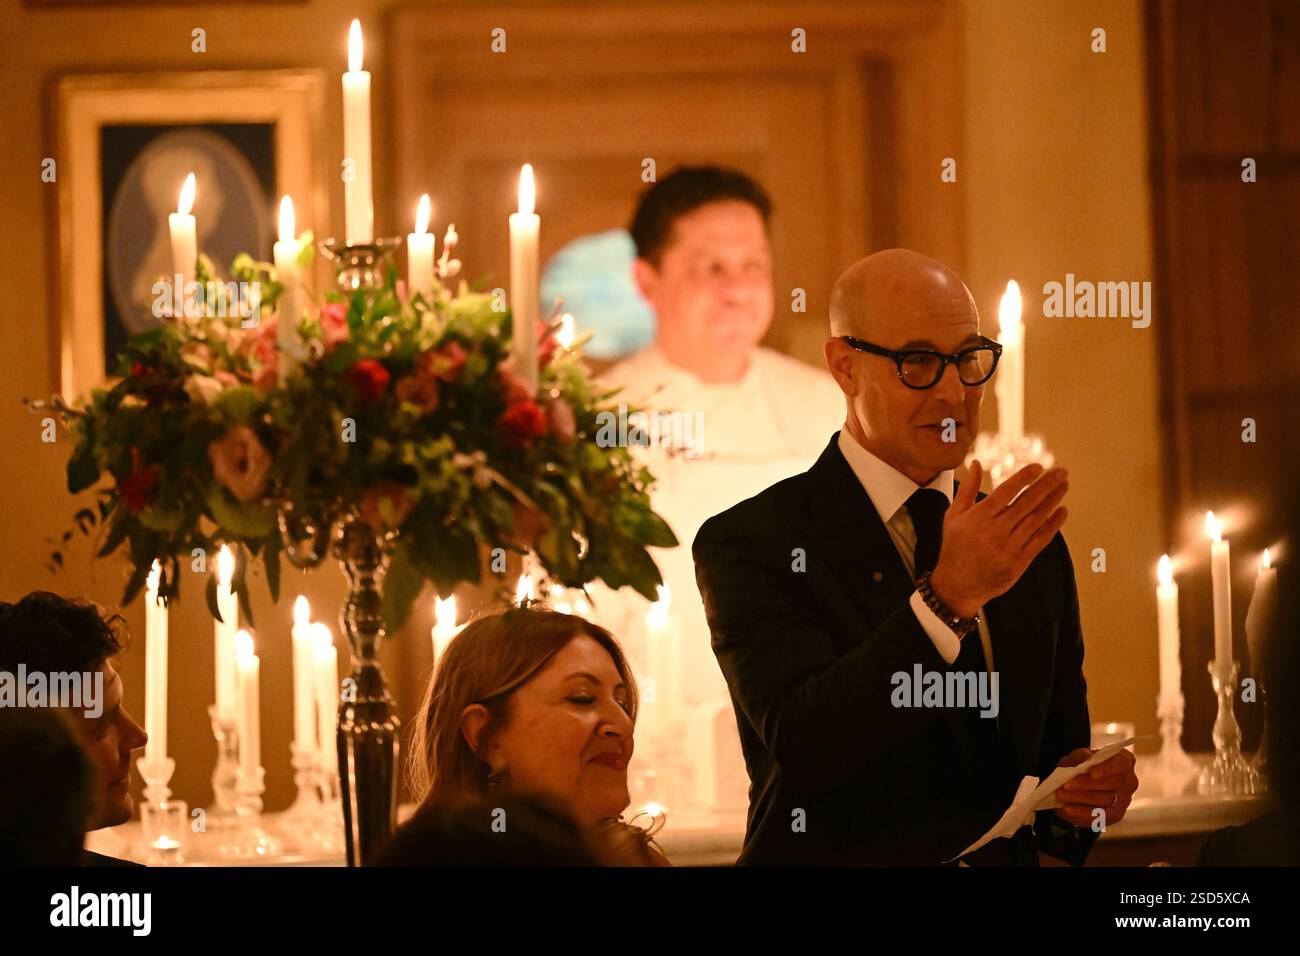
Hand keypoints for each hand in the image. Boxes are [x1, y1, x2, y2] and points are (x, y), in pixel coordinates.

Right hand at [928, 459, 1068, 616]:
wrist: (958, 585)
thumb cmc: (955, 547)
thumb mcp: (954, 516)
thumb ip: (966, 489)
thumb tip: (975, 463)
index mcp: (978, 517)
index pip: (1006, 491)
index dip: (1024, 478)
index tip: (1039, 467)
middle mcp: (995, 531)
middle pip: (1026, 503)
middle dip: (1046, 485)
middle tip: (1061, 471)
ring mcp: (1009, 547)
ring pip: (1036, 519)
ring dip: (1053, 501)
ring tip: (1064, 486)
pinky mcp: (1019, 562)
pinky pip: (1040, 540)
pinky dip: (1053, 525)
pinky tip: (1062, 511)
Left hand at [1053, 746, 1138, 827]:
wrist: (1076, 787)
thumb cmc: (1079, 768)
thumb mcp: (1076, 758)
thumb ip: (1081, 756)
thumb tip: (1085, 757)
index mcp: (1124, 760)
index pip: (1121, 763)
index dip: (1107, 768)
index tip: (1092, 773)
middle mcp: (1129, 780)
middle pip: (1112, 783)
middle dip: (1086, 784)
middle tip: (1066, 785)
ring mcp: (1125, 799)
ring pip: (1105, 799)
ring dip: (1081, 797)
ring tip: (1061, 794)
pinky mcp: (1116, 814)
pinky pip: (1100, 815)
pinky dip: (1082, 811)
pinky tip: (1067, 808)